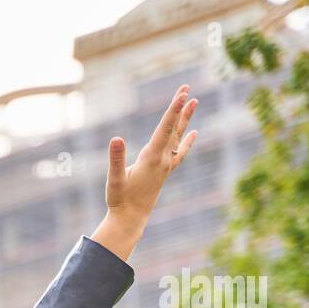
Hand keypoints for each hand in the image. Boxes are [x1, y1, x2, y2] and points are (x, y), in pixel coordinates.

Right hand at [92, 85, 197, 260]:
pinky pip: (179, 152)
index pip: (164, 129)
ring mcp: (165, 165)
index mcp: (151, 158)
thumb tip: (115, 139)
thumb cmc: (120, 199)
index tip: (182, 94)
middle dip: (180, 107)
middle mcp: (162, 159)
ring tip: (194, 101)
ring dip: (185, 119)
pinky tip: (193, 133)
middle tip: (187, 88)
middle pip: (173, 128)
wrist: (131, 219)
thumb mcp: (114, 179)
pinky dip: (186, 141)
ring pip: (178, 136)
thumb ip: (115, 159)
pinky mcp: (164, 171)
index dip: (173, 110)